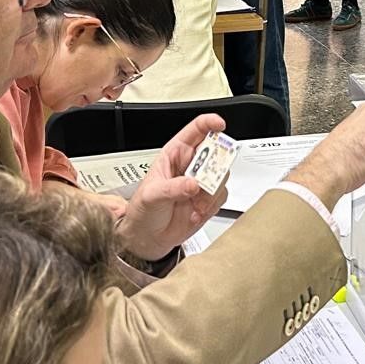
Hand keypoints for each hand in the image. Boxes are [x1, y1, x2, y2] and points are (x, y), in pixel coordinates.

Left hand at [118, 114, 228, 259]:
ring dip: (211, 191)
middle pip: (215, 152)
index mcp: (174, 154)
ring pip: (221, 176)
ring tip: (196, 204)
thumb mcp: (151, 196)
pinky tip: (196, 212)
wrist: (147, 239)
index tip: (220, 125)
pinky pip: (221, 196)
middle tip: (206, 179)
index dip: (209, 124)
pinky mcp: (208, 200)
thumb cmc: (142, 212)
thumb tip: (193, 184)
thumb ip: (173, 188)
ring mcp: (201, 183)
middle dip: (215, 165)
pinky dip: (211, 206)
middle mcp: (190, 166)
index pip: (195, 131)